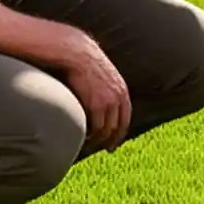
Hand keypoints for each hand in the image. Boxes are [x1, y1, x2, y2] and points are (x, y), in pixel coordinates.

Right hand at [62, 29, 131, 151]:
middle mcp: (119, 98)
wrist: (77, 54)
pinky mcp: (96, 105)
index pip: (125, 117)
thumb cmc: (85, 63)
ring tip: (90, 145)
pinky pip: (96, 128)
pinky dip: (91, 136)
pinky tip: (84, 138)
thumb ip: (106, 88)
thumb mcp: (103, 75)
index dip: (121, 132)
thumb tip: (102, 99)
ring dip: (99, 140)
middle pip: (118, 127)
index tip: (115, 141)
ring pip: (106, 130)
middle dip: (112, 140)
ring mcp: (109, 102)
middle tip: (106, 149)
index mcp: (122, 91)